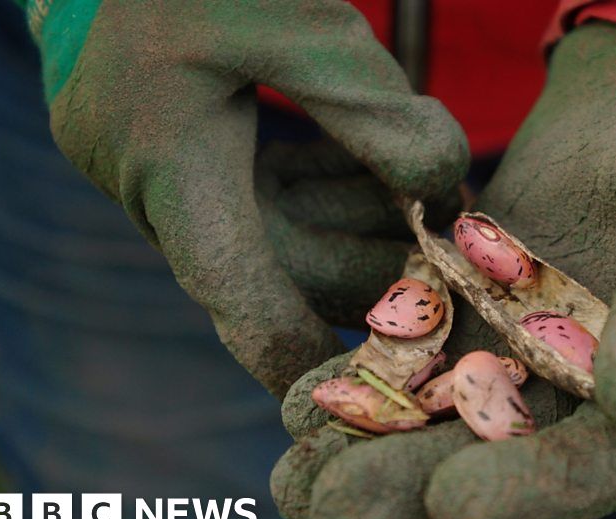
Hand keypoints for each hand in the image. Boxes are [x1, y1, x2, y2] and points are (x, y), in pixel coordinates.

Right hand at [32, 0, 467, 396]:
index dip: (307, 356)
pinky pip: (272, 193)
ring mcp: (173, 169)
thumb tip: (445, 188)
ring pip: (284, 232)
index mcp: (169, 171)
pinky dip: (334, 184)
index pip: (242, 301)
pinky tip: (385, 163)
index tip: (380, 386)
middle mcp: (161, 189)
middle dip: (374, 260)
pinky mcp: (193, 146)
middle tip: (454, 243)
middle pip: (285, 267)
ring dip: (362, 218)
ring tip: (435, 195)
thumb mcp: (295, 25)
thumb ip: (372, 114)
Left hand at [272, 22, 615, 518]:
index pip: (589, 470)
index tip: (448, 501)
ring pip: (437, 417)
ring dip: (367, 449)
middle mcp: (578, 394)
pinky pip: (413, 353)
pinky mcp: (472, 307)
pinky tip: (305, 397)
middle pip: (490, 461)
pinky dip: (363, 377)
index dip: (522, 495)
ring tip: (292, 476)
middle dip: (407, 490)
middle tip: (326, 510)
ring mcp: (518, 351)